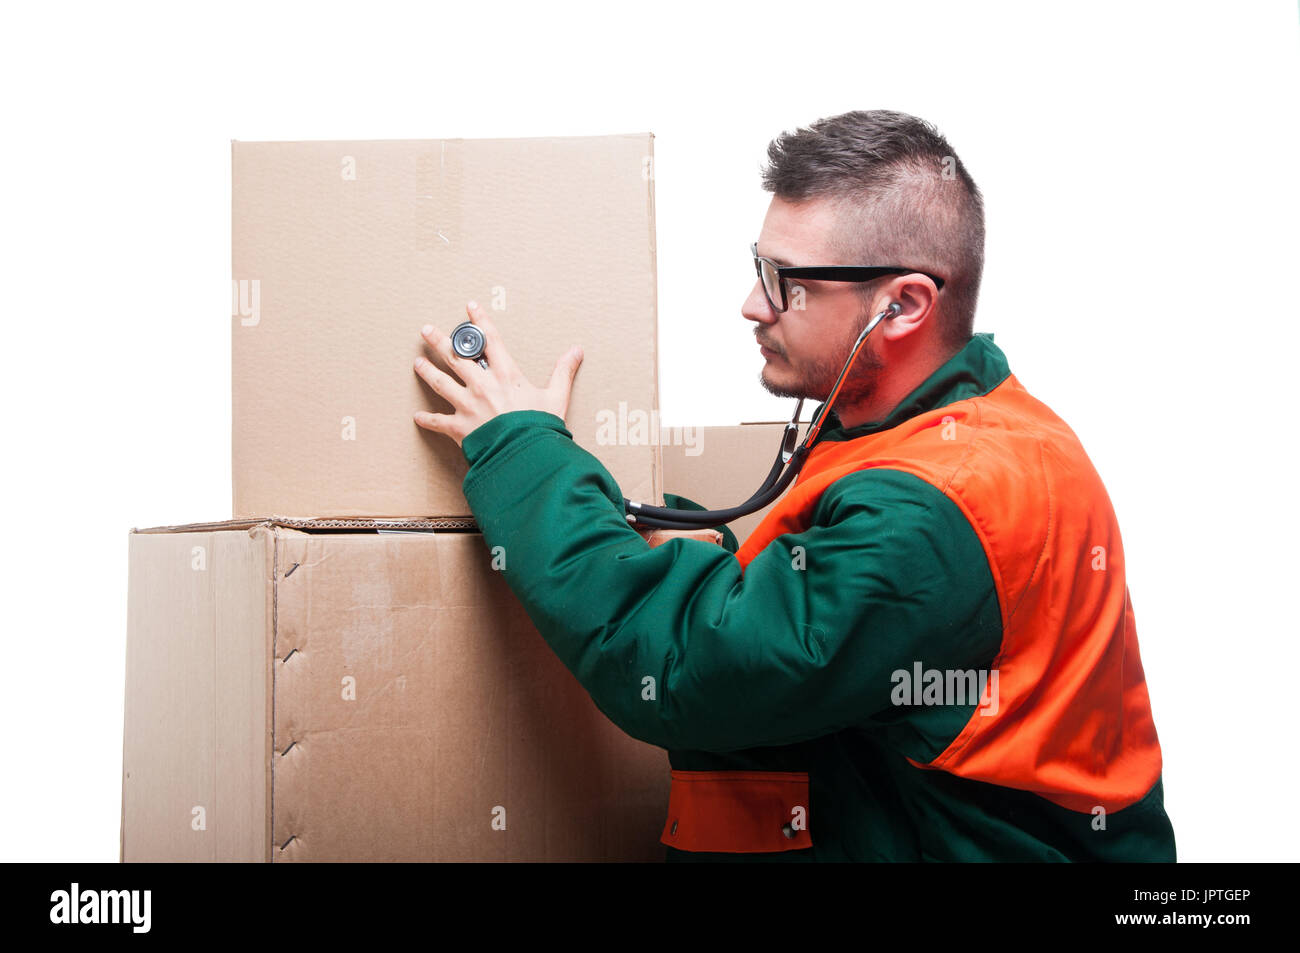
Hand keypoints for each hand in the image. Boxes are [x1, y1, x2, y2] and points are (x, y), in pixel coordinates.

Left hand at [413, 301, 583, 447]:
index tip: (470, 306)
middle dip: (440, 341)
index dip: (480, 321)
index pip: (491, 340)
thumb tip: (576, 350)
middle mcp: (483, 386)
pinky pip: (439, 422)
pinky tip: (417, 417)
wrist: (525, 456)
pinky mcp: (460, 428)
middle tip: (426, 330)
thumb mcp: (557, 397)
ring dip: (427, 371)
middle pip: (456, 357)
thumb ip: (563, 372)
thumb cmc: (541, 427)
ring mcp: (468, 406)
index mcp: (506, 375)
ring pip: (441, 383)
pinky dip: (427, 420)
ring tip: (417, 362)